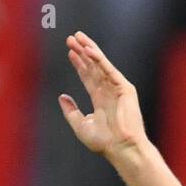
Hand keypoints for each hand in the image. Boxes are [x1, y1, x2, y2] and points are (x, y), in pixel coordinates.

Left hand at [59, 32, 147, 162]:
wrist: (121, 148)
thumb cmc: (104, 142)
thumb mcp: (81, 125)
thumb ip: (71, 111)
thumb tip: (61, 96)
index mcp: (100, 100)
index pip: (88, 77)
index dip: (79, 64)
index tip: (70, 52)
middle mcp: (108, 91)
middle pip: (93, 67)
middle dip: (82, 52)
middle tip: (71, 38)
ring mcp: (117, 88)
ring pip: (100, 64)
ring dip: (89, 49)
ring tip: (78, 37)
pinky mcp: (124, 88)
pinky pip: (109, 69)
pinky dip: (99, 59)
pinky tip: (89, 49)